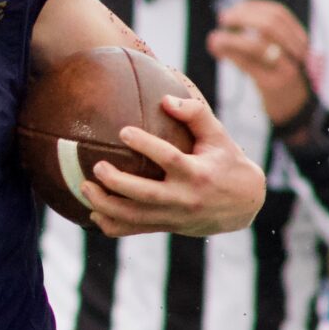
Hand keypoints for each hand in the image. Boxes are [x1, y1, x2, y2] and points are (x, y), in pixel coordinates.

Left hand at [81, 94, 265, 236]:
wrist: (244, 204)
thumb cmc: (226, 160)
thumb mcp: (218, 135)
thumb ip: (195, 113)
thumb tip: (165, 99)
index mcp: (198, 173)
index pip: (169, 159)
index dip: (146, 145)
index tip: (123, 131)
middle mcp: (186, 198)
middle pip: (147, 194)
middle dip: (119, 183)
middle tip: (96, 167)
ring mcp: (176, 217)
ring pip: (137, 217)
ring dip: (107, 205)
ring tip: (84, 188)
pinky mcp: (168, 226)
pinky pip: (137, 230)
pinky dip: (113, 225)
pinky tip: (92, 213)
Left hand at [208, 0, 313, 127]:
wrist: (293, 108)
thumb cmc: (277, 75)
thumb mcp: (274, 51)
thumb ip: (257, 35)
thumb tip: (225, 16)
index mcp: (298, 39)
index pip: (278, 13)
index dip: (253, 7)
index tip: (234, 8)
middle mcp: (296, 52)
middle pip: (270, 25)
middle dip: (243, 18)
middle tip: (223, 19)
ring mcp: (286, 69)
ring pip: (258, 46)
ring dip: (232, 38)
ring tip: (216, 38)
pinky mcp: (272, 85)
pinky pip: (248, 65)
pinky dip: (230, 54)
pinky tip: (218, 51)